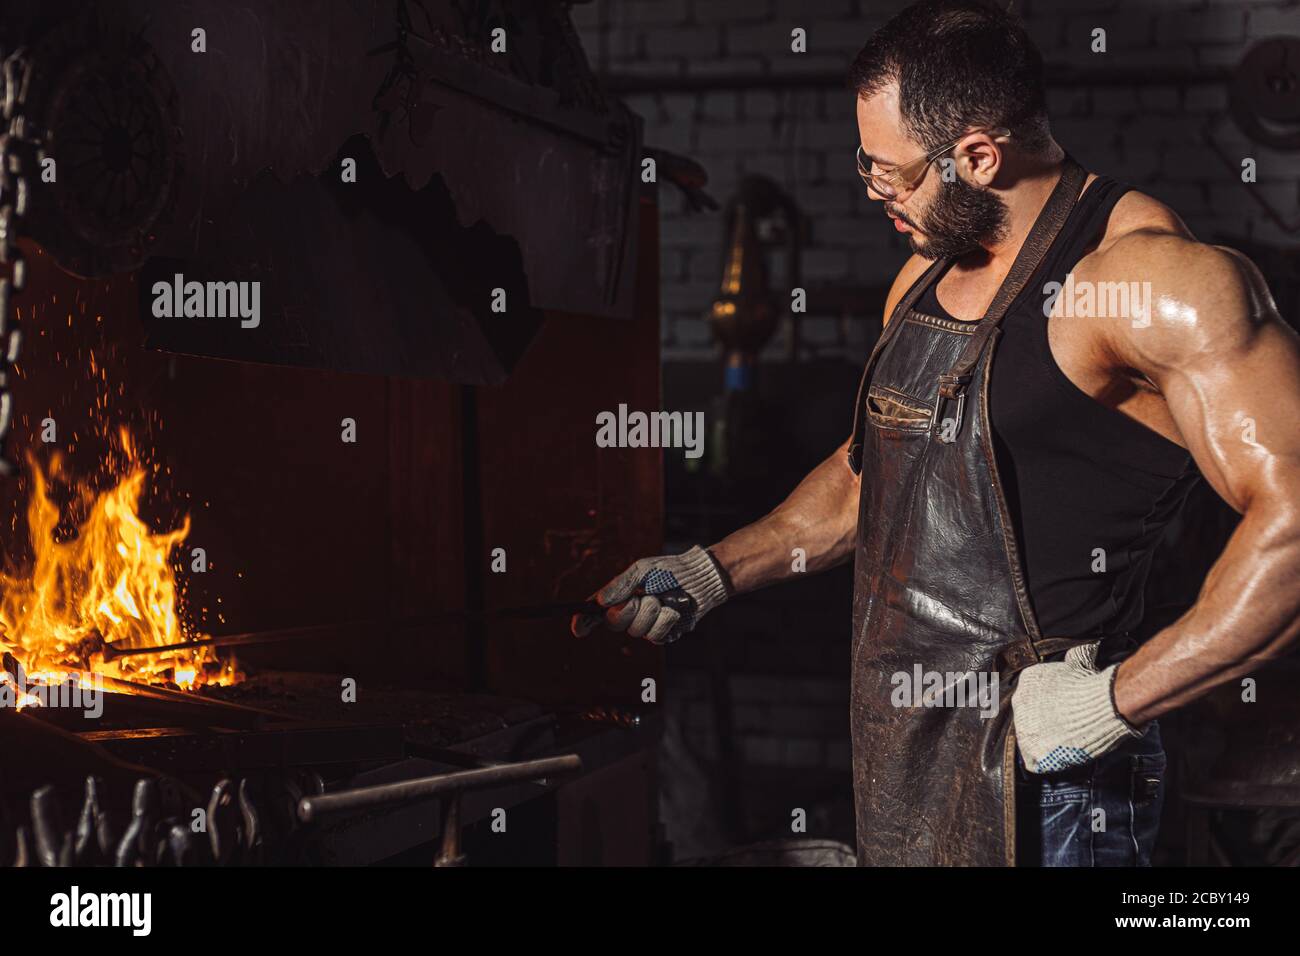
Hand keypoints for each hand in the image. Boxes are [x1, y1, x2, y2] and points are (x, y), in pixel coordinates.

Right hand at [570, 545, 731, 644]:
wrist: (700, 579)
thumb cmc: (669, 571)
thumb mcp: (642, 571)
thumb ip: (620, 585)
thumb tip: (599, 601)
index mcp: (620, 597)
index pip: (596, 612)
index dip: (584, 621)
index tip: (577, 628)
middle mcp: (630, 614)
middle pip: (614, 623)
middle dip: (627, 610)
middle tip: (642, 597)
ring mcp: (647, 625)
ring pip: (637, 631)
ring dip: (652, 612)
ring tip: (663, 599)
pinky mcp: (664, 634)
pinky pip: (656, 637)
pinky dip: (666, 621)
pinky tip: (674, 610)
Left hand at [1012, 642, 1144, 773]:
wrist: (1103, 704)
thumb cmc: (1093, 683)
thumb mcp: (1078, 661)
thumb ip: (1071, 660)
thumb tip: (1087, 647)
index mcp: (1026, 681)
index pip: (1030, 699)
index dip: (1046, 709)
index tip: (1060, 713)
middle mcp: (1018, 702)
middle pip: (1027, 719)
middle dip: (1043, 725)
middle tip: (1064, 730)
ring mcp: (1023, 727)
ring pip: (1029, 739)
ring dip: (1045, 744)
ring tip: (1064, 744)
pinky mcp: (1032, 749)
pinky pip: (1034, 761)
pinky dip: (1045, 762)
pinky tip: (1059, 758)